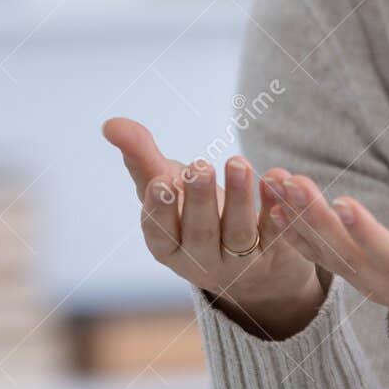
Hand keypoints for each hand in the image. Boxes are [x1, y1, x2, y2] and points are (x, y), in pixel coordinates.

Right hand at [102, 116, 327, 338]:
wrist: (250, 262)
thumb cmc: (195, 214)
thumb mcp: (167, 186)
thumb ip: (140, 156)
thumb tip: (110, 124)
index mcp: (169, 247)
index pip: (159, 234)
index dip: (159, 211)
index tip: (160, 184)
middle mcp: (203, 261)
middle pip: (201, 233)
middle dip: (200, 200)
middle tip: (200, 165)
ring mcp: (241, 264)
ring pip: (239, 234)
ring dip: (239, 199)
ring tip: (238, 163)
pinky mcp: (278, 257)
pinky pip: (279, 235)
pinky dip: (278, 208)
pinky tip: (277, 180)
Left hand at [268, 174, 388, 342]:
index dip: (368, 235)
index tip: (344, 204)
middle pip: (348, 256)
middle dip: (317, 219)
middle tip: (292, 183)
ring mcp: (368, 283)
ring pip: (327, 253)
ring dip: (297, 218)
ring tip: (273, 182)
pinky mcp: (354, 274)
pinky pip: (320, 254)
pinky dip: (295, 230)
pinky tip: (272, 203)